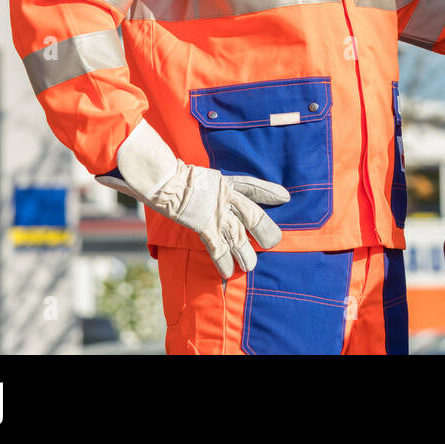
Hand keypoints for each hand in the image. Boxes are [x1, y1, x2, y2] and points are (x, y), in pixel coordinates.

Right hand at [99, 120, 289, 277]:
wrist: (159, 175)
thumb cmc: (164, 170)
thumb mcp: (183, 172)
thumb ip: (186, 181)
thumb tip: (167, 180)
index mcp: (222, 181)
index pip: (251, 186)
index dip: (269, 191)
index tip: (285, 197)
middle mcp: (224, 196)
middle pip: (253, 214)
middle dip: (266, 229)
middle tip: (276, 241)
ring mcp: (216, 211)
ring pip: (239, 236)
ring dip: (246, 254)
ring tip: (252, 267)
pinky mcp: (205, 226)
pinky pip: (219, 248)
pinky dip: (223, 262)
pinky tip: (228, 273)